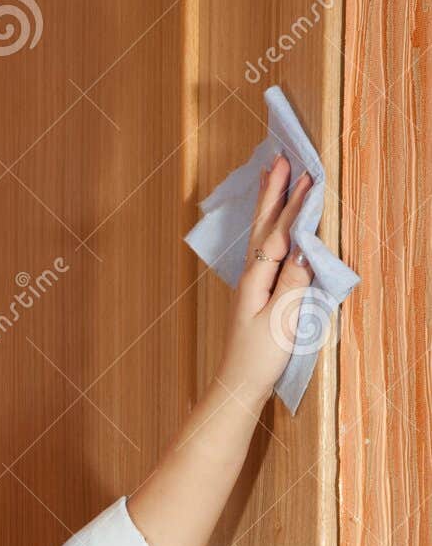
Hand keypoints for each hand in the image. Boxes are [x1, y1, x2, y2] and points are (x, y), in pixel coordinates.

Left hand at [212, 152, 315, 405]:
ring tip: (272, 178)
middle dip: (273, 192)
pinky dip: (269, 228)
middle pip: (263, 226)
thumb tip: (304, 247)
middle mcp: (251, 277)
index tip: (308, 176)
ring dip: (269, 205)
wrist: (237, 386)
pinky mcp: (255, 294)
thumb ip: (293, 283)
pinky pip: (264, 250)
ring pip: (262, 235)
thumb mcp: (280, 320)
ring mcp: (251, 284)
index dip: (294, 206)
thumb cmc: (259, 358)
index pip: (279, 234)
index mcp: (257, 279)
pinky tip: (271, 224)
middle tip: (280, 159)